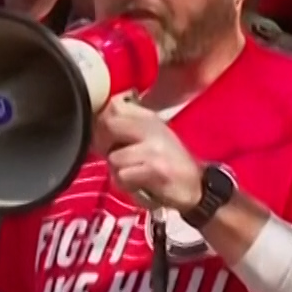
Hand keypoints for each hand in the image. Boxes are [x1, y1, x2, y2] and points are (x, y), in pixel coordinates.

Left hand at [92, 96, 202, 211]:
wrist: (197, 186)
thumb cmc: (169, 163)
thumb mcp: (150, 138)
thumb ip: (126, 127)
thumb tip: (94, 122)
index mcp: (148, 117)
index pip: (113, 104)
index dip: (101, 120)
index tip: (107, 138)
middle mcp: (151, 127)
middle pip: (108, 125)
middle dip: (105, 145)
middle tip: (117, 158)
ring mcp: (153, 147)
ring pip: (113, 158)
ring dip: (118, 172)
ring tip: (134, 176)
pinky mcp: (155, 169)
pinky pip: (122, 176)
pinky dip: (127, 186)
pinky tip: (141, 186)